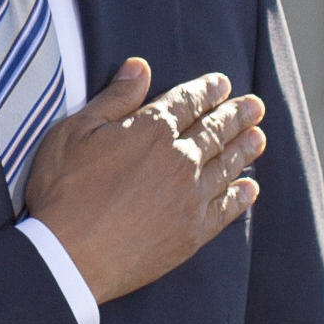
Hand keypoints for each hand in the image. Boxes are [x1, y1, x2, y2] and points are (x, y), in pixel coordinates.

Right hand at [21, 60, 268, 303]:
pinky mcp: (192, 233)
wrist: (69, 256)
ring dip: (244, 149)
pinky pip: (226, 209)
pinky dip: (241, 196)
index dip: (208, 90)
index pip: (188, 102)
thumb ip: (114, 99)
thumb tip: (139, 67)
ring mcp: (190, 197)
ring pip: (226, 166)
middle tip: (255, 106)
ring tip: (259, 138)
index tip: (224, 84)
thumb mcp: (74, 132)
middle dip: (236, 115)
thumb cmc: (64, 191)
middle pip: (215, 131)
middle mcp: (180, 160)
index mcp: (152, 130)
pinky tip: (250, 188)